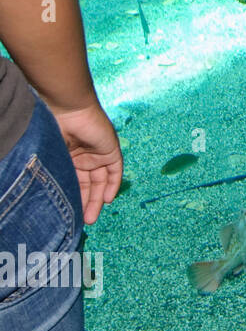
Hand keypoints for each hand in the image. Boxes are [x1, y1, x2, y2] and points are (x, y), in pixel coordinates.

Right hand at [49, 103, 121, 224]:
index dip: (72, 197)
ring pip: (100, 181)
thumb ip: (55, 173)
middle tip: (82, 221)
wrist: (69, 109)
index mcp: (68, 158)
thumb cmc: (53, 130)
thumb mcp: (53, 157)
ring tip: (91, 217)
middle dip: (85, 203)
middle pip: (88, 185)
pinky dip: (112, 185)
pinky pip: (115, 171)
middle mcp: (84, 157)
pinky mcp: (111, 150)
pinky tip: (108, 200)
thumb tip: (46, 197)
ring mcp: (98, 154)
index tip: (68, 215)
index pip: (73, 182)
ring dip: (98, 199)